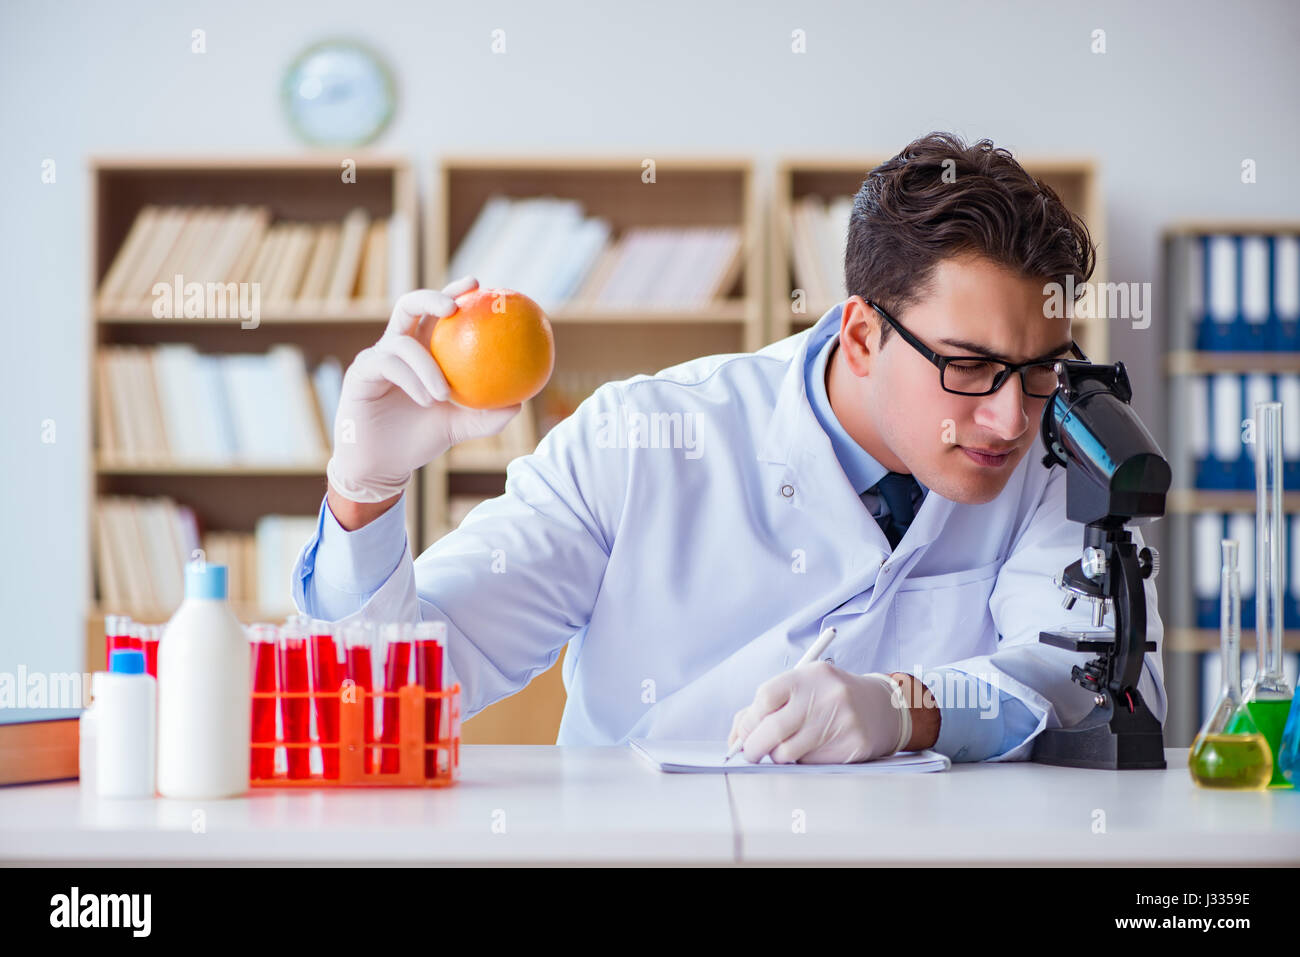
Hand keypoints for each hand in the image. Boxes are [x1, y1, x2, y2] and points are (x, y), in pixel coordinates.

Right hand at [326, 277, 520, 503]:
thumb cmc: (422, 439)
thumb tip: (520, 402)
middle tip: (452, 308)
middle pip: (409, 305)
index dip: (455, 292)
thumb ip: (487, 415)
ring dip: (427, 366)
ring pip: (402, 343)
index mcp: (422, 349)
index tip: (478, 284)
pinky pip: (387, 365)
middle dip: (431, 298)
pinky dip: (410, 380)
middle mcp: (398, 346)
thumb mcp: (460, 426)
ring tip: (443, 394)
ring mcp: (377, 358)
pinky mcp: (360, 373)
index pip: (437, 312)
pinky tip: (426, 400)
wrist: (385, 464)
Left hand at [727, 662, 910, 763]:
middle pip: (772, 730)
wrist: (880, 707)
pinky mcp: (852, 746)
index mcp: (810, 676)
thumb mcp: (801, 688)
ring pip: (787, 753)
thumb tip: (735, 739)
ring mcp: (842, 722)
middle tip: (751, 753)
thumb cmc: (827, 698)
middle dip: (753, 747)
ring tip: (788, 747)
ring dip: (779, 756)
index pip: (765, 698)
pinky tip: (815, 748)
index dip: (748, 720)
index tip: (744, 733)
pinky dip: (803, 761)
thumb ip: (765, 707)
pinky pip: (809, 764)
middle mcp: (827, 696)